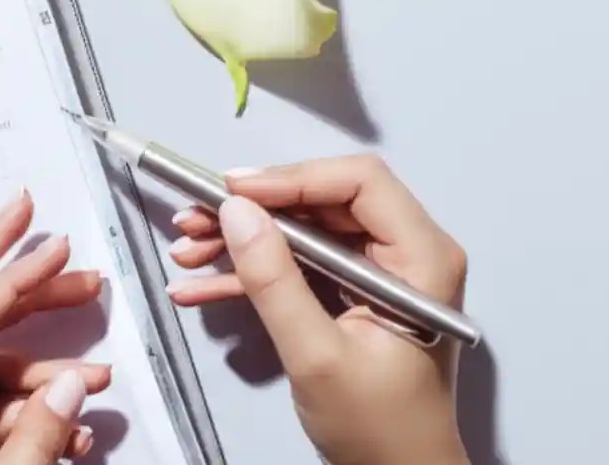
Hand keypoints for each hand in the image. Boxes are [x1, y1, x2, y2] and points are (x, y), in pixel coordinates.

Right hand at [165, 156, 470, 464]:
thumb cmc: (378, 428)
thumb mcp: (317, 355)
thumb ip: (274, 280)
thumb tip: (236, 210)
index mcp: (422, 257)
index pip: (358, 183)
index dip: (291, 179)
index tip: (230, 193)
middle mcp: (407, 252)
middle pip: (324, 202)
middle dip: (254, 211)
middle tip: (194, 220)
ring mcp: (379, 272)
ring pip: (304, 231)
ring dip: (243, 241)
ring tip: (186, 251)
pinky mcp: (353, 294)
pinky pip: (300, 265)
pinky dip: (252, 273)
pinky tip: (200, 286)